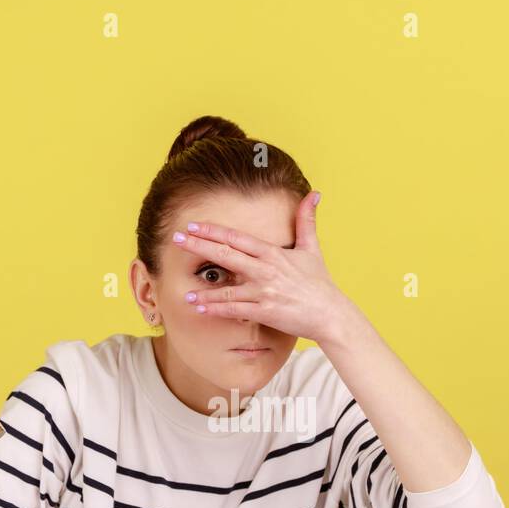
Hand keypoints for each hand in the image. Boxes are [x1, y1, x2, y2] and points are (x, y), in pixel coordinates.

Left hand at [170, 190, 364, 346]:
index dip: (213, 231)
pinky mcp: (266, 312)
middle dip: (199, 246)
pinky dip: (217, 309)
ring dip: (205, 290)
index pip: (237, 238)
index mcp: (273, 253)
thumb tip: (314, 193)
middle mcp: (266, 270)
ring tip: (184, 290)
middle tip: (176, 239)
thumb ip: (306, 221)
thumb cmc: (320, 283)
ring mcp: (265, 292)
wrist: (331, 314)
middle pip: (226, 255)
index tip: (193, 225)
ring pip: (228, 288)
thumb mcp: (312, 248)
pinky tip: (200, 308)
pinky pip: (236, 310)